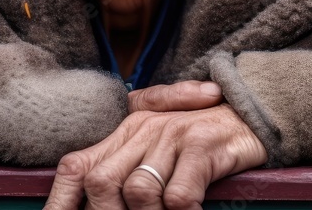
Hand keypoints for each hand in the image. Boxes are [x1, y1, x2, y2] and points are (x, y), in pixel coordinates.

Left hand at [44, 82, 267, 209]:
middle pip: (101, 182)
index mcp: (126, 132)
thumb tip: (92, 193)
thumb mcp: (160, 141)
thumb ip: (127, 162)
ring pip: (139, 191)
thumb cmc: (203, 137)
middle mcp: (143, 129)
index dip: (59, 204)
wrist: (253, 111)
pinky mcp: (203, 144)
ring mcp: (173, 135)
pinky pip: (179, 194)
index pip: (76, 166)